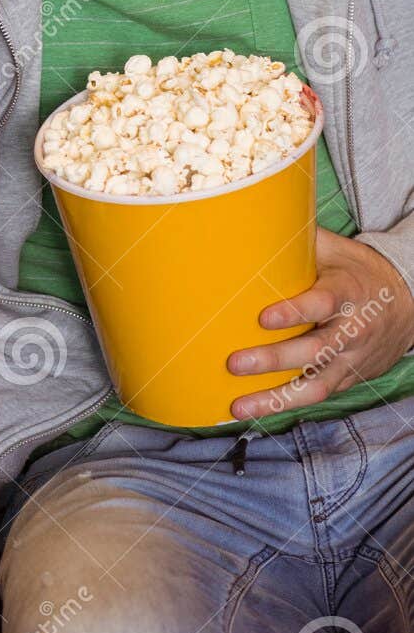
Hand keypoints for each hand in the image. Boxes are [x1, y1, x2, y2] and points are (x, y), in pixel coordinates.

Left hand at [226, 227, 413, 420]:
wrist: (407, 304)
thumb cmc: (358, 272)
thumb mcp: (337, 250)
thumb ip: (300, 242)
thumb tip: (254, 220)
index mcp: (348, 293)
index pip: (323, 303)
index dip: (295, 312)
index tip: (264, 318)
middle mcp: (352, 330)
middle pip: (316, 350)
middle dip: (274, 359)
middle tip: (235, 363)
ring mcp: (351, 360)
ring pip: (317, 385)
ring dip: (276, 399)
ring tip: (239, 407)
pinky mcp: (347, 378)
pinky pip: (317, 396)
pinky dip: (287, 406)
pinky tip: (255, 412)